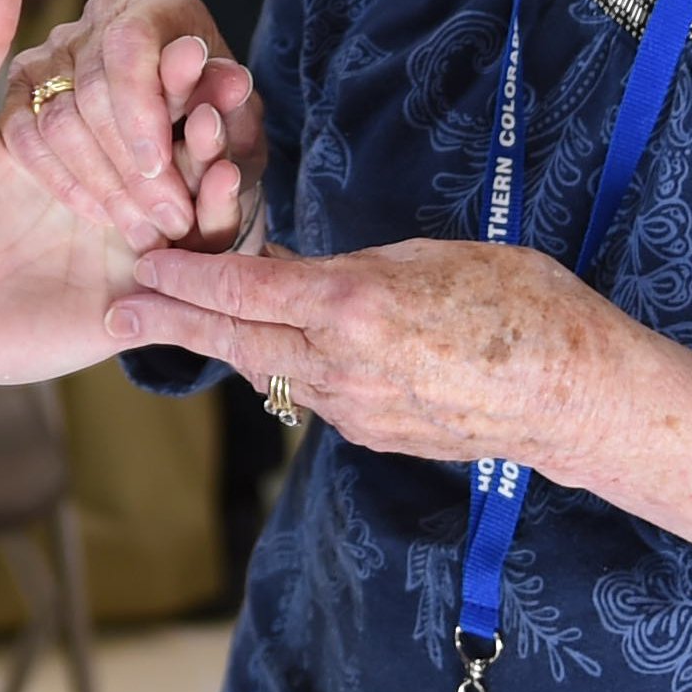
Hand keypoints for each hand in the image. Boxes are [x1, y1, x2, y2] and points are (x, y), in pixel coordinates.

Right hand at [0, 0, 263, 253]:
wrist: (190, 150)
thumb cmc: (223, 131)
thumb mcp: (241, 123)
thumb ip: (233, 105)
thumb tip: (231, 80)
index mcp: (162, 7)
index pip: (129, 44)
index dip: (139, 107)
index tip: (159, 165)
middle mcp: (103, 15)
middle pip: (92, 88)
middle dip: (130, 165)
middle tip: (169, 219)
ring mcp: (56, 50)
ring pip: (58, 119)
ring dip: (103, 183)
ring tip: (145, 228)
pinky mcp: (24, 89)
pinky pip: (25, 138)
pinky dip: (64, 182)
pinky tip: (102, 214)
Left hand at [107, 238, 647, 483]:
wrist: (574, 394)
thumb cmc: (521, 304)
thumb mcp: (432, 256)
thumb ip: (359, 269)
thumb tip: (313, 276)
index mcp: (353, 304)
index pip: (246, 285)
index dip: (189, 273)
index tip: (146, 260)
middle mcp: (340, 363)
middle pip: (235, 338)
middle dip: (172, 320)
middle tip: (118, 307)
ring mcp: (354, 408)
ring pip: (270, 370)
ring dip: (226, 343)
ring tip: (179, 322)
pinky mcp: (373, 435)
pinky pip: (311, 395)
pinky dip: (282, 367)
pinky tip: (269, 350)